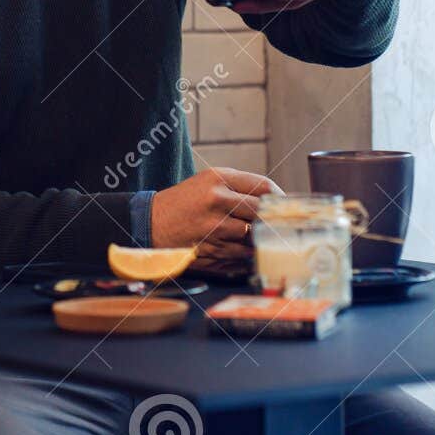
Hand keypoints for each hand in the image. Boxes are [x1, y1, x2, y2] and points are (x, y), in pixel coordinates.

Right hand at [150, 167, 277, 275]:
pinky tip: (238, 250)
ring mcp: (214, 228)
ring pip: (254, 237)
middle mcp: (217, 201)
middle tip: (277, 225)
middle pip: (263, 212)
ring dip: (258, 240)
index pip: (264, 186)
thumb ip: (240, 187)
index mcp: (218, 179)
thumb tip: (276, 202)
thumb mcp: (208, 182)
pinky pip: (242, 255)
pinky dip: (245, 255)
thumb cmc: (184, 202)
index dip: (279, 198)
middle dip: (272, 220)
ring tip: (253, 238)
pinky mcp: (211, 250)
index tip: (283, 206)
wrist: (151, 224)